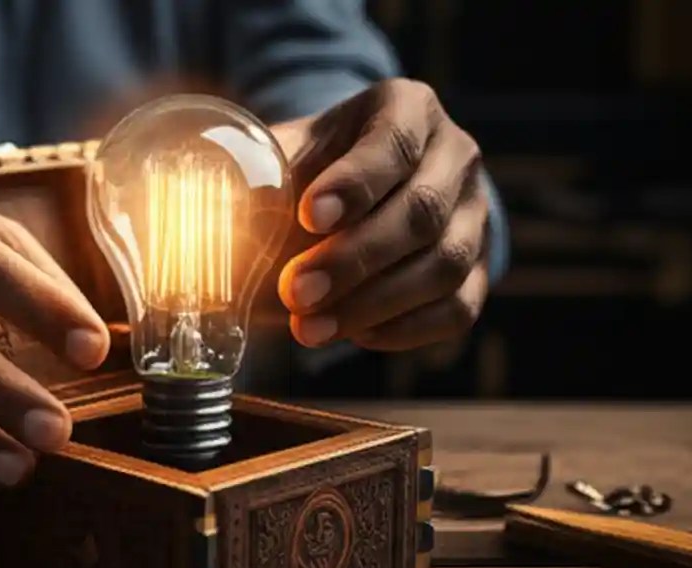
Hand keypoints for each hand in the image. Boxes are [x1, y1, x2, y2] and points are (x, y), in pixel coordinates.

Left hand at [276, 78, 489, 350]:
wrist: (359, 190)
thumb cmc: (314, 168)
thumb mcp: (285, 152)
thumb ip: (255, 176)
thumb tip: (212, 221)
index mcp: (409, 109)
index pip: (393, 143)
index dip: (354, 184)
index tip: (308, 217)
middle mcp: (456, 157)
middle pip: (421, 213)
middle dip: (354, 260)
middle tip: (295, 292)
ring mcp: (476, 216)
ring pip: (444, 267)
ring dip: (372, 305)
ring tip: (309, 328)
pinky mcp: (478, 271)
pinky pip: (457, 310)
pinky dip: (404, 330)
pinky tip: (352, 335)